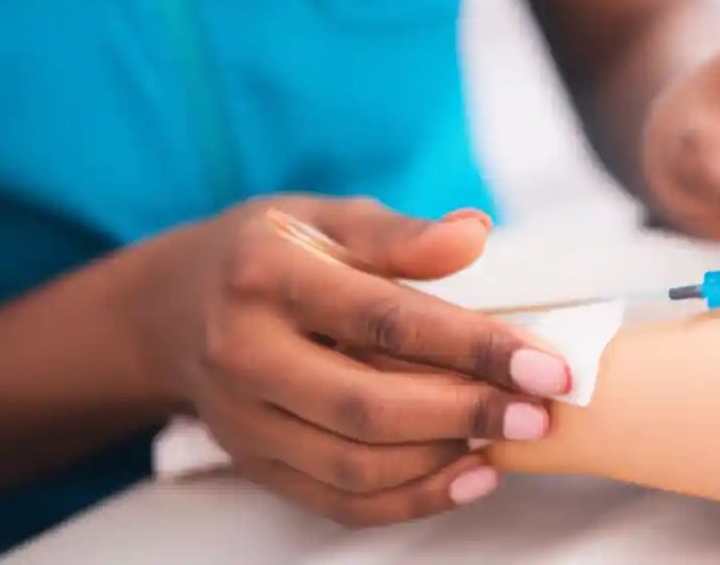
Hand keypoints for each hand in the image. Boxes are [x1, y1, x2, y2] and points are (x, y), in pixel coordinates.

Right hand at [136, 197, 569, 526]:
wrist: (172, 308)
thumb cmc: (269, 253)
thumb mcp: (324, 218)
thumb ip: (399, 233)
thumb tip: (475, 234)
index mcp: (265, 276)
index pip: (384, 319)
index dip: (473, 346)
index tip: (547, 364)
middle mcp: (243, 353)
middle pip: (367, 406)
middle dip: (467, 414)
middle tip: (539, 412)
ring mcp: (241, 418)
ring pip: (353, 465)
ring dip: (444, 461)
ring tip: (511, 438)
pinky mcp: (252, 462)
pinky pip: (336, 501)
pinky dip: (410, 499)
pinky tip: (469, 476)